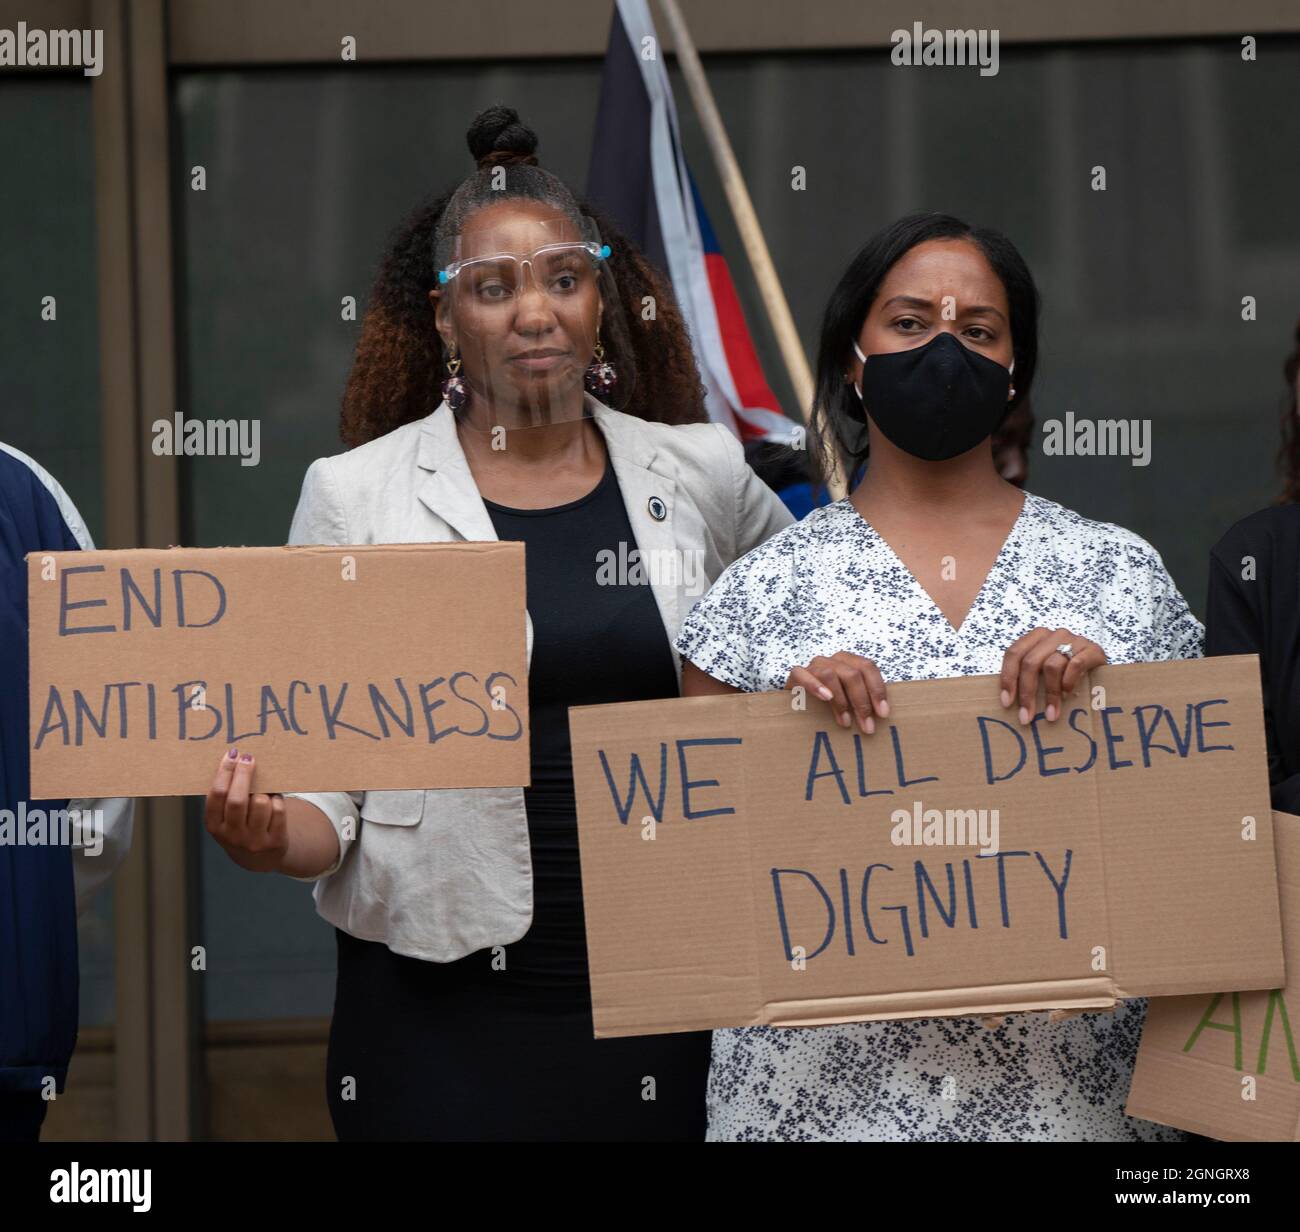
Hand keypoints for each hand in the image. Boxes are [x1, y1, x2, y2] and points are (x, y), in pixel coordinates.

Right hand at [205, 747, 288, 872]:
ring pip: (261, 803)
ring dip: (264, 791)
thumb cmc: (241, 826)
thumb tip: (235, 758)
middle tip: (249, 758)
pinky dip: (277, 800)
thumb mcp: (226, 818)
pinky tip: (274, 801)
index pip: (216, 795)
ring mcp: (254, 841)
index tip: (233, 754)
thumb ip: (226, 796)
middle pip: (237, 799)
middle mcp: (232, 836)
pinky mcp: (275, 841)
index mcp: (214, 826)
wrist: (260, 857)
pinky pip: (278, 810)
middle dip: (243, 774)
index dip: (225, 772)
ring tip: (264, 791)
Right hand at [785, 652, 887, 734]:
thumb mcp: (849, 700)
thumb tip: (883, 716)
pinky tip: (826, 698)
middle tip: (866, 726)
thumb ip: (863, 701)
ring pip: (830, 675)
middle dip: (862, 702)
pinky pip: (803, 674)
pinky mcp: (796, 675)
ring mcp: (814, 666)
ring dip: (841, 700)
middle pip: (853, 674)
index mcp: (849, 662)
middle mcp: (833, 660)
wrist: (797, 703)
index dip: (877, 689)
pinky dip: (815, 685)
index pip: (868, 668)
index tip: (883, 713)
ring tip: (845, 722)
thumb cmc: (828, 704)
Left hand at [999, 627, 1105, 724]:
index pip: (1014, 654)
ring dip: (1050, 694)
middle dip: (1027, 693)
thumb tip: (1008, 703)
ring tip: (1051, 713)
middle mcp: (1053, 635)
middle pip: (1030, 663)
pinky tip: (1067, 695)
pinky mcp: (1092, 649)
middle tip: (1027, 717)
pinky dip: (1069, 682)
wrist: (1101, 667)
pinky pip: (1075, 664)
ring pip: (1051, 666)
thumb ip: (1028, 677)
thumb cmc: (1067, 671)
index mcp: (1036, 637)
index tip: (1007, 703)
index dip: (1008, 678)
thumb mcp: (1044, 669)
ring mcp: (1073, 640)